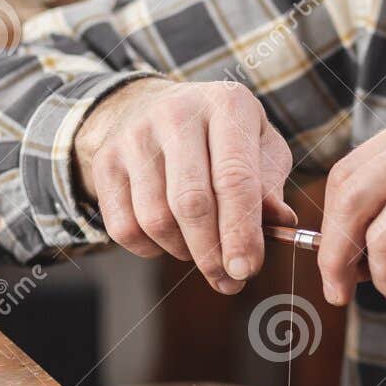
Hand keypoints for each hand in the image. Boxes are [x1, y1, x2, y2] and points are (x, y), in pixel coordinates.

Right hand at [75, 78, 296, 292]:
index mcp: (226, 105)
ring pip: (156, 220)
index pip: (234, 178)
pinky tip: (170, 240)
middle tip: (229, 281)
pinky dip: (151, 249)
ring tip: (203, 253)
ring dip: (184, 252)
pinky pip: (124, 227)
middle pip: (191, 203)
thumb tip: (280, 224)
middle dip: (212, 253)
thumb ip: (271, 185)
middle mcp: (177, 114)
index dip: (241, 231)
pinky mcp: (105, 161)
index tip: (247, 270)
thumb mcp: (260, 146)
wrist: (155, 107)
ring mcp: (135, 136)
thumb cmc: (223, 137)